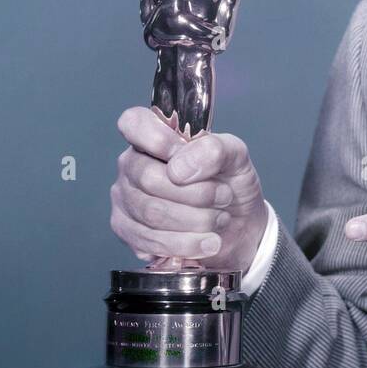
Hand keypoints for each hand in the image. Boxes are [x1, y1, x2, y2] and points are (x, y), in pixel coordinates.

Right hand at [110, 106, 266, 271]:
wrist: (240, 226)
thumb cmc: (231, 184)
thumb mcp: (236, 157)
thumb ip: (215, 149)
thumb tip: (179, 167)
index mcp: (154, 138)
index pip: (133, 123)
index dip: (158, 139)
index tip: (185, 154)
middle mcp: (133, 166)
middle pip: (148, 178)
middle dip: (196, 193)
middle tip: (223, 196)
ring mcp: (126, 199)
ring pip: (151, 213)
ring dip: (196, 220)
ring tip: (220, 219)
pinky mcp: (128, 232)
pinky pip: (149, 241)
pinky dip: (187, 244)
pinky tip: (208, 241)